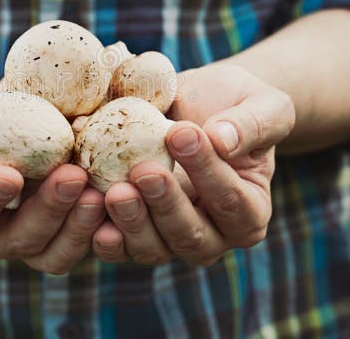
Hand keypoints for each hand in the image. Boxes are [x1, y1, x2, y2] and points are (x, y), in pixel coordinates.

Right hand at [0, 96, 105, 273]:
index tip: (10, 173)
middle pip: (14, 241)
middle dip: (46, 211)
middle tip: (73, 175)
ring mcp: (18, 232)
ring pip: (50, 251)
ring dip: (77, 225)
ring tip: (100, 190)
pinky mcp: (51, 220)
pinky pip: (76, 234)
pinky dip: (97, 223)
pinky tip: (116, 193)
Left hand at [92, 63, 294, 265]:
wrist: (192, 103)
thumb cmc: (234, 103)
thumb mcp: (260, 104)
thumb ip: (252, 124)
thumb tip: (223, 139)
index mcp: (250, 210)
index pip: (230, 199)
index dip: (207, 170)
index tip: (180, 133)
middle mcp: (213, 236)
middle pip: (190, 235)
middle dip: (165, 205)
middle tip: (143, 171)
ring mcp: (169, 240)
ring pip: (152, 247)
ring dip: (131, 222)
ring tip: (112, 191)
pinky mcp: (132, 234)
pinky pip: (118, 246)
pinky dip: (101, 231)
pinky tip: (88, 207)